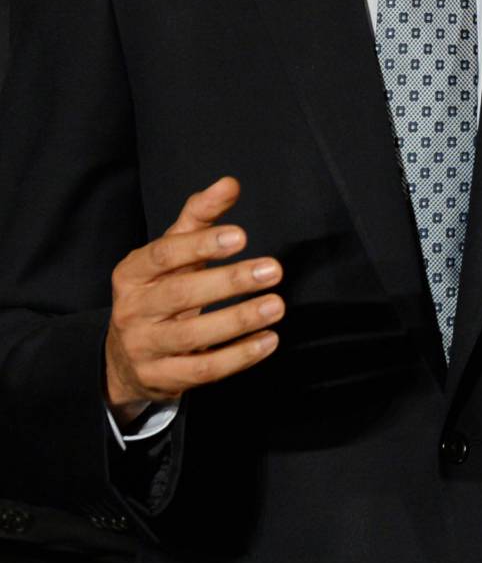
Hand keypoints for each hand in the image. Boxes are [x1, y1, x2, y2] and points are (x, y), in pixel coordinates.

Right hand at [105, 177, 283, 425]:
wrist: (125, 358)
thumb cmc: (158, 289)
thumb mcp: (171, 252)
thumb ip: (199, 216)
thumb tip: (230, 183)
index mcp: (131, 273)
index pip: (164, 254)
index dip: (201, 244)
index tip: (243, 235)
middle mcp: (132, 310)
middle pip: (181, 294)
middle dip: (230, 282)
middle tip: (274, 269)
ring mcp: (144, 348)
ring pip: (193, 336)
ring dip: (239, 320)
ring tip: (276, 305)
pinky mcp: (162, 379)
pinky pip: (202, 370)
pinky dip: (238, 357)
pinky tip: (268, 340)